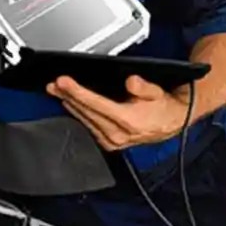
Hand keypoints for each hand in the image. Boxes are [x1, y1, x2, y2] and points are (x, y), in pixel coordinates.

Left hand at [47, 75, 191, 150]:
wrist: (171, 124)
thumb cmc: (163, 108)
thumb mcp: (157, 92)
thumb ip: (144, 87)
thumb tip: (131, 81)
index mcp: (128, 121)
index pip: (96, 104)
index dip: (78, 92)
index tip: (64, 82)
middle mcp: (117, 134)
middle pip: (86, 112)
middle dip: (68, 96)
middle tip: (54, 84)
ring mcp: (112, 141)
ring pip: (85, 120)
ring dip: (69, 105)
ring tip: (57, 92)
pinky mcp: (109, 143)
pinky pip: (89, 127)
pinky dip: (78, 115)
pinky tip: (71, 105)